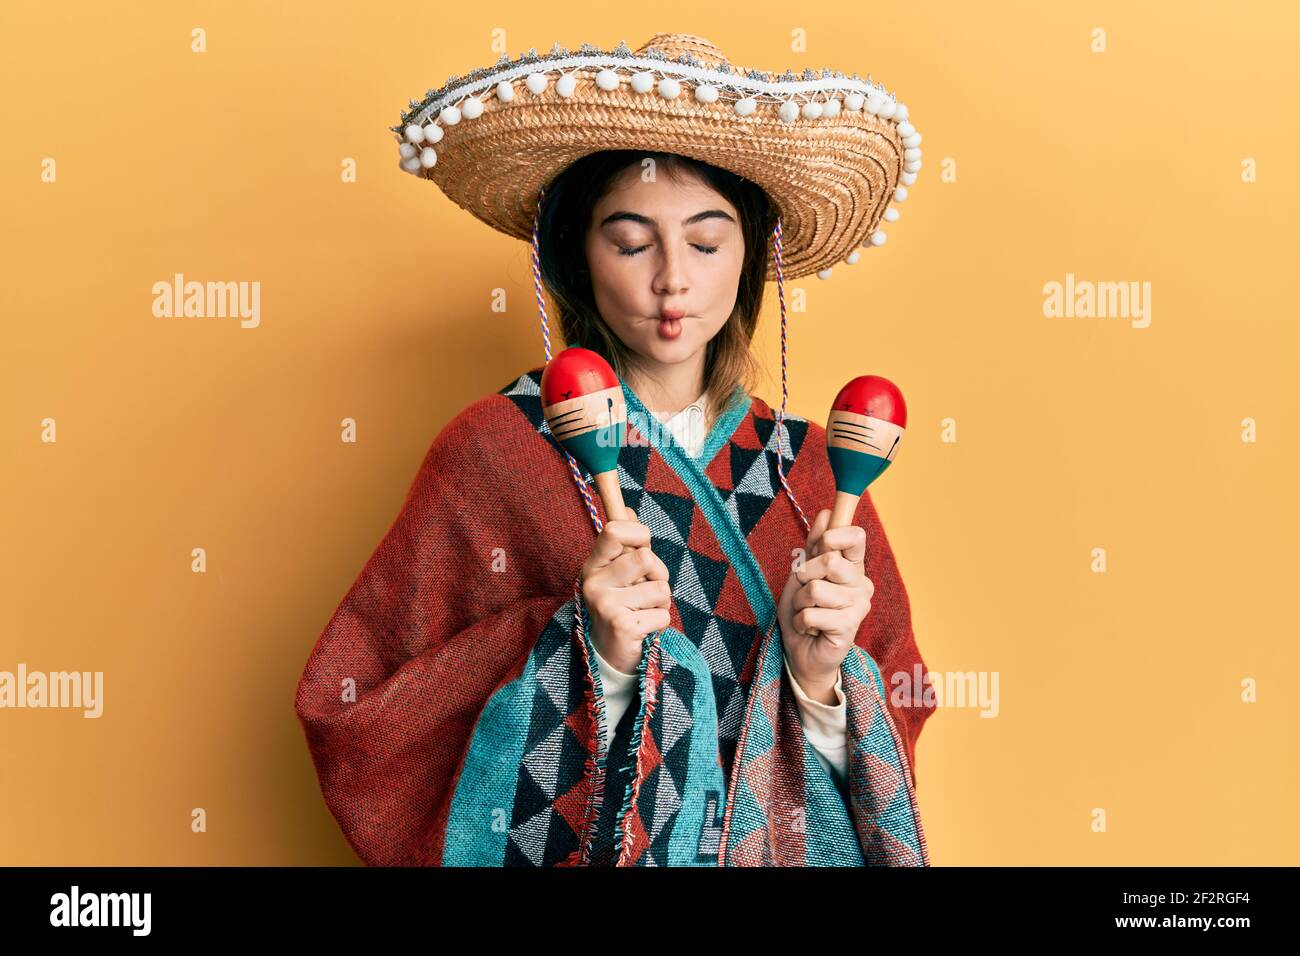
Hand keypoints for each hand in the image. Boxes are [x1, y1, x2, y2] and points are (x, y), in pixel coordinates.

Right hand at [580, 513, 672, 673]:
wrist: (608, 655)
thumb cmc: (619, 607)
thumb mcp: (616, 573)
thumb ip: (624, 543)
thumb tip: (628, 509)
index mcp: (593, 565)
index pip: (614, 530)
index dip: (639, 534)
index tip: (642, 548)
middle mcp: (594, 582)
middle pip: (646, 558)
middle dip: (659, 575)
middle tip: (647, 591)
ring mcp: (606, 605)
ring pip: (660, 588)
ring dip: (661, 602)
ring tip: (643, 612)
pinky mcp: (622, 626)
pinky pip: (663, 614)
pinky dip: (660, 622)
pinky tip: (643, 629)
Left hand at [777, 508, 873, 703]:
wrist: (802, 651)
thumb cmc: (803, 610)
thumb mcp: (802, 572)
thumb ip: (815, 545)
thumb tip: (826, 513)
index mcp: (853, 566)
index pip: (855, 536)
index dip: (833, 536)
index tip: (820, 546)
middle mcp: (861, 583)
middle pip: (830, 561)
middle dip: (804, 575)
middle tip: (804, 592)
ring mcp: (859, 605)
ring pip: (816, 589)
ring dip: (799, 602)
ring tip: (806, 613)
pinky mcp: (850, 626)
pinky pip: (812, 612)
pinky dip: (800, 620)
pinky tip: (809, 628)